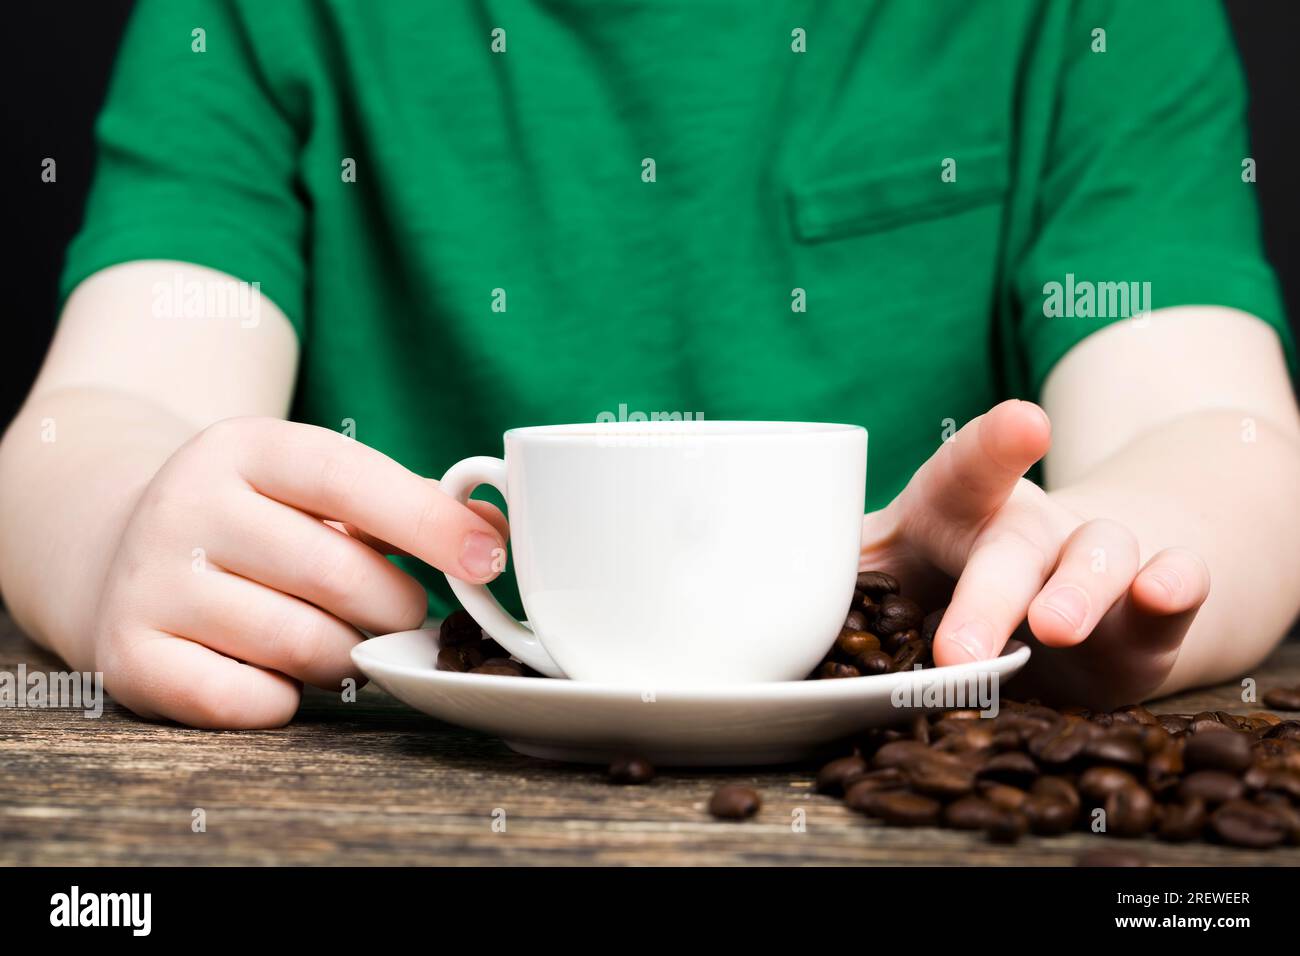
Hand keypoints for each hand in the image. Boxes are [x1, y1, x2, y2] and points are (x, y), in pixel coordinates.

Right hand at [92, 417, 507, 727]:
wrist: (128, 551)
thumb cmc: (264, 524)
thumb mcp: (320, 489)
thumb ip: (407, 506)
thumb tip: (497, 533)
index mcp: (246, 448)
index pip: (349, 480)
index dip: (429, 523)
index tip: (490, 560)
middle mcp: (187, 504)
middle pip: (337, 575)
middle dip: (394, 607)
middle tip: (398, 612)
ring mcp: (150, 580)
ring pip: (301, 645)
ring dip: (343, 656)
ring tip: (332, 635)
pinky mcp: (128, 655)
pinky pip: (247, 702)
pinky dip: (283, 699)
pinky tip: (274, 672)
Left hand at [859, 400, 1210, 707]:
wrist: (1072, 595)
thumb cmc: (960, 570)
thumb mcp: (898, 567)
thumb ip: (842, 574)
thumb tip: (743, 597)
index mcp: (958, 511)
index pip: (967, 470)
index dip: (993, 447)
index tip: (1024, 425)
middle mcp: (1027, 526)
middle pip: (1013, 544)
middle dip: (990, 592)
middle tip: (961, 649)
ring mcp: (1091, 559)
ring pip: (1098, 557)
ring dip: (1078, 593)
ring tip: (1056, 628)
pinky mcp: (1146, 608)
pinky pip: (1169, 588)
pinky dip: (1173, 588)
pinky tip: (1167, 588)